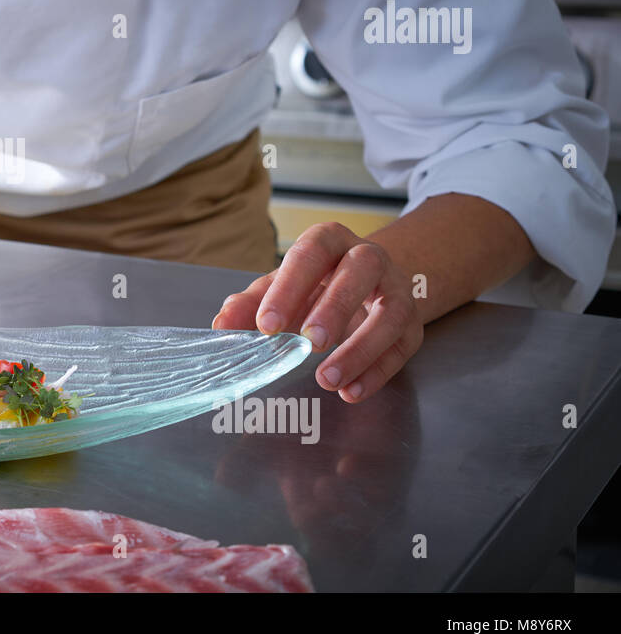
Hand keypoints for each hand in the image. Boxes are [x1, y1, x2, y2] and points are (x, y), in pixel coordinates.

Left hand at [211, 222, 422, 402]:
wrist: (369, 285)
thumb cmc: (316, 284)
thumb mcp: (280, 288)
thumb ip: (250, 304)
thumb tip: (222, 326)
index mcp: (329, 241)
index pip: (310, 253)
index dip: (288, 288)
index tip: (265, 325)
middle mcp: (368, 257)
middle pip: (359, 270)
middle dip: (335, 307)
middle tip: (310, 343)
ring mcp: (396, 289)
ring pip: (391, 312)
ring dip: (361, 348)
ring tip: (328, 379)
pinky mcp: (412, 323)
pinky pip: (402, 346)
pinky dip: (378, 371)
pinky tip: (351, 391)